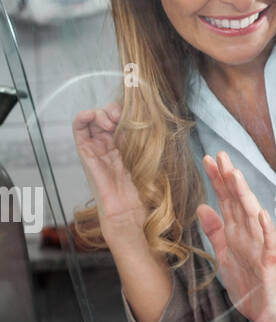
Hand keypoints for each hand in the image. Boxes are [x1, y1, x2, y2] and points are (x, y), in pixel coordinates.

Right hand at [72, 103, 146, 237]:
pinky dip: (83, 116)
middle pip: (105, 114)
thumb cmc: (140, 190)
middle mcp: (107, 144)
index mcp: (122, 145)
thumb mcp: (148, 159)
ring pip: (92, 118)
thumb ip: (145, 140)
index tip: (134, 116)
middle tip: (122, 117)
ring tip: (111, 121)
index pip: (119, 118)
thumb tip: (149, 120)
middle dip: (113, 110)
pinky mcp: (85, 152)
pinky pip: (78, 128)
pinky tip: (95, 117)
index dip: (124, 112)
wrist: (127, 211)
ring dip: (101, 113)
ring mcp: (95, 147)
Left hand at [198, 151, 275, 321]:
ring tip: (236, 176)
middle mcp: (248, 235)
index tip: (208, 159)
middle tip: (221, 156)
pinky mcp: (269, 264)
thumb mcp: (224, 256)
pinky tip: (261, 214)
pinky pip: (269, 245)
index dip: (218, 181)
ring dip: (245, 196)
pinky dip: (266, 230)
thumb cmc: (247, 283)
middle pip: (238, 203)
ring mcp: (260, 248)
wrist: (265, 311)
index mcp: (236, 233)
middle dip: (230, 180)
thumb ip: (215, 232)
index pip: (226, 201)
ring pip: (252, 218)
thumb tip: (202, 206)